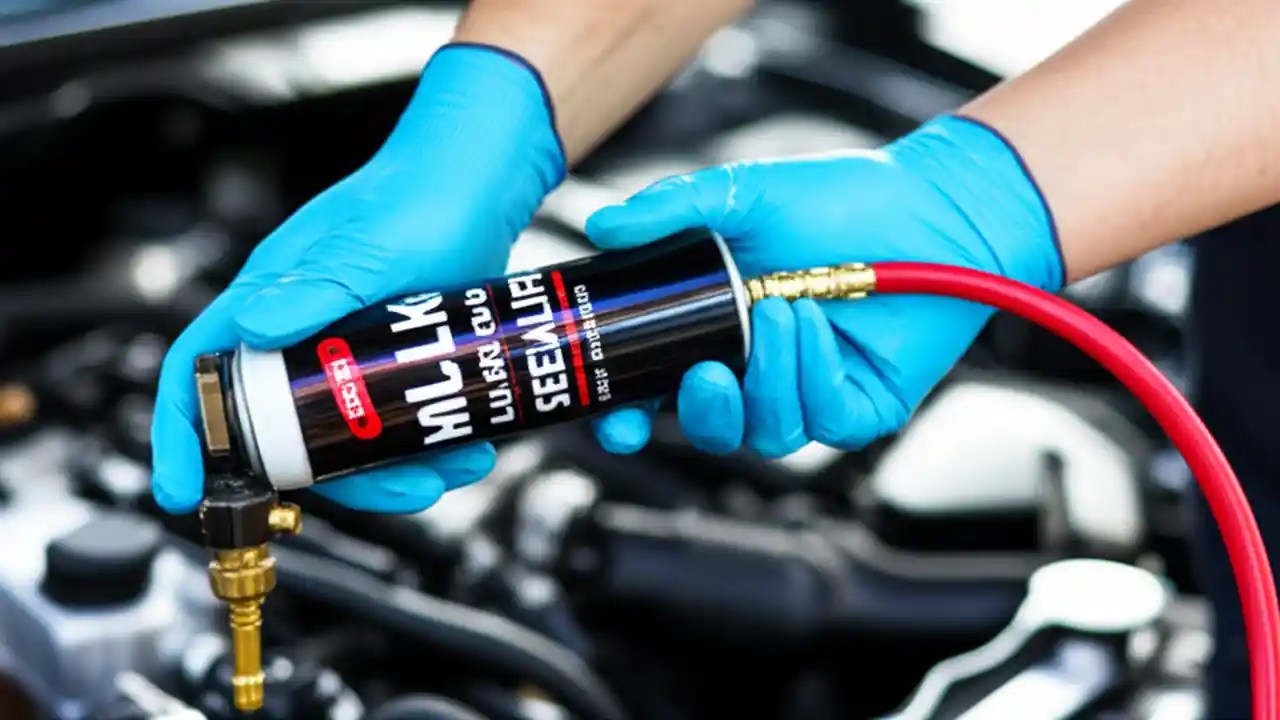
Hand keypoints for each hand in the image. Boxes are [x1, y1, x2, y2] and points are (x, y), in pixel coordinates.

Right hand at [151, 44, 564, 513]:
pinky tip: (471, 446)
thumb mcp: (371, 246)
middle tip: (400, 492)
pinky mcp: (398, 357)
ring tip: (455, 468)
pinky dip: (432, 443)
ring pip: (354, 433)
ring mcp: (352, 348)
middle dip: (341, 473)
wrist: (485, 182)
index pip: (201, 369)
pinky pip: (400, 418)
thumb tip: (253, 328)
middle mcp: (303, 330)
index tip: (186, 490)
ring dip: (401, 464)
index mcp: (271, 299)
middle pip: (289, 428)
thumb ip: (319, 286)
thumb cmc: (422, 194)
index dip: (185, 432)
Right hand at [586, 115, 1062, 457]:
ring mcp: (808, 394)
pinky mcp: (860, 408)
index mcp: (715, 334)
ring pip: (768, 431)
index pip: (659, 394)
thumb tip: (604, 226)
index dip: (630, 417)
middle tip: (705, 372)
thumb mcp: (741, 194)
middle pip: (711, 430)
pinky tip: (818, 321)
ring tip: (783, 308)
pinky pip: (823, 419)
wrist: (927, 204)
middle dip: (703, 412)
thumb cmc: (836, 202)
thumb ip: (672, 209)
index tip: (617, 418)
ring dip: (768, 378)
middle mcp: (757, 373)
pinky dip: (813, 373)